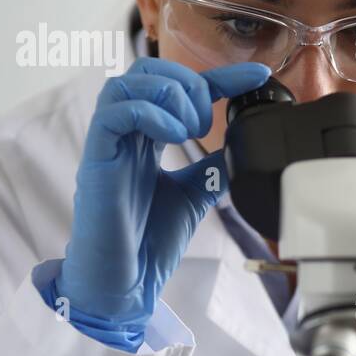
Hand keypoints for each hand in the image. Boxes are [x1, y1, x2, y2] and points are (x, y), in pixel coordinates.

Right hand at [51, 57, 270, 351]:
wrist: (127, 284)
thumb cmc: (148, 242)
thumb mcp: (194, 196)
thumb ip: (211, 168)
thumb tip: (238, 149)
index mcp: (146, 138)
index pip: (180, 89)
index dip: (221, 77)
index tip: (258, 77)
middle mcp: (125, 135)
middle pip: (147, 71)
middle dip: (188, 83)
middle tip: (207, 122)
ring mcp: (109, 145)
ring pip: (127, 83)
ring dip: (170, 96)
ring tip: (189, 130)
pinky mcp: (97, 161)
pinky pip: (114, 113)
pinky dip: (150, 114)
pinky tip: (173, 137)